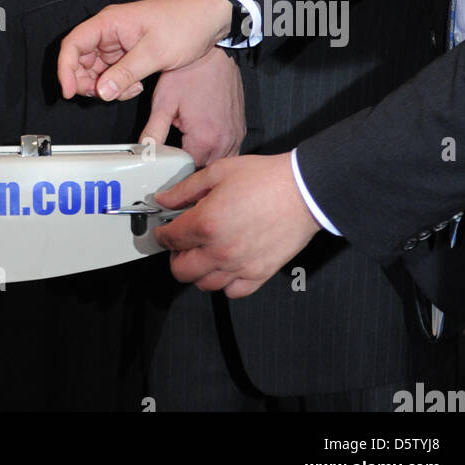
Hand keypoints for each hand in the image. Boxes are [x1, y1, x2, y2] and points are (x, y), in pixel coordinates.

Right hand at [58, 0, 232, 101]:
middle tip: (105, 95)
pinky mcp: (129, 52)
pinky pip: (113, 73)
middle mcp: (109, 31)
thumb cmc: (184, 24)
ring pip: (97, 70)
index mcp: (109, 23)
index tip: (69, 91)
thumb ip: (126, 72)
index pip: (73, 44)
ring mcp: (118, 42)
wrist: (208, 18)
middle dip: (88, 82)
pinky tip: (137, 86)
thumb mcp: (155, 52)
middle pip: (81, 60)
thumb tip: (102, 90)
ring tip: (131, 88)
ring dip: (108, 86)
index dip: (65, 69)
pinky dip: (120, 84)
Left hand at [141, 46, 244, 165]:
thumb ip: (152, 132)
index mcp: (206, 139)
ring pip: (218, 162)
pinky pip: (229, 150)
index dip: (172, 169)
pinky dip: (216, 150)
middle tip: (172, 156)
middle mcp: (226, 140)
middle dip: (187, 167)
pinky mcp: (240, 127)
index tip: (163, 164)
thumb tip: (144, 151)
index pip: (187, 171)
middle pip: (203, 170)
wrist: (214, 52)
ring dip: (203, 160)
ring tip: (187, 147)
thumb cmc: (191, 71)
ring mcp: (236, 134)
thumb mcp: (163, 102)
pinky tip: (203, 139)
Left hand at [153, 152, 319, 296]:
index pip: (170, 239)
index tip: (162, 231)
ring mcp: (240, 266)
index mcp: (207, 222)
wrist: (303, 191)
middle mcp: (221, 249)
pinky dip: (225, 283)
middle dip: (175, 256)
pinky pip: (233, 292)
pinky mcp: (259, 274)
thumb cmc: (266, 179)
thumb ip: (185, 189)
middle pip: (181, 270)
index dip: (161, 234)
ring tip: (202, 254)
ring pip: (204, 285)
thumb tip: (164, 199)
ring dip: (198, 271)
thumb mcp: (218, 172)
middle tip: (180, 244)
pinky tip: (225, 266)